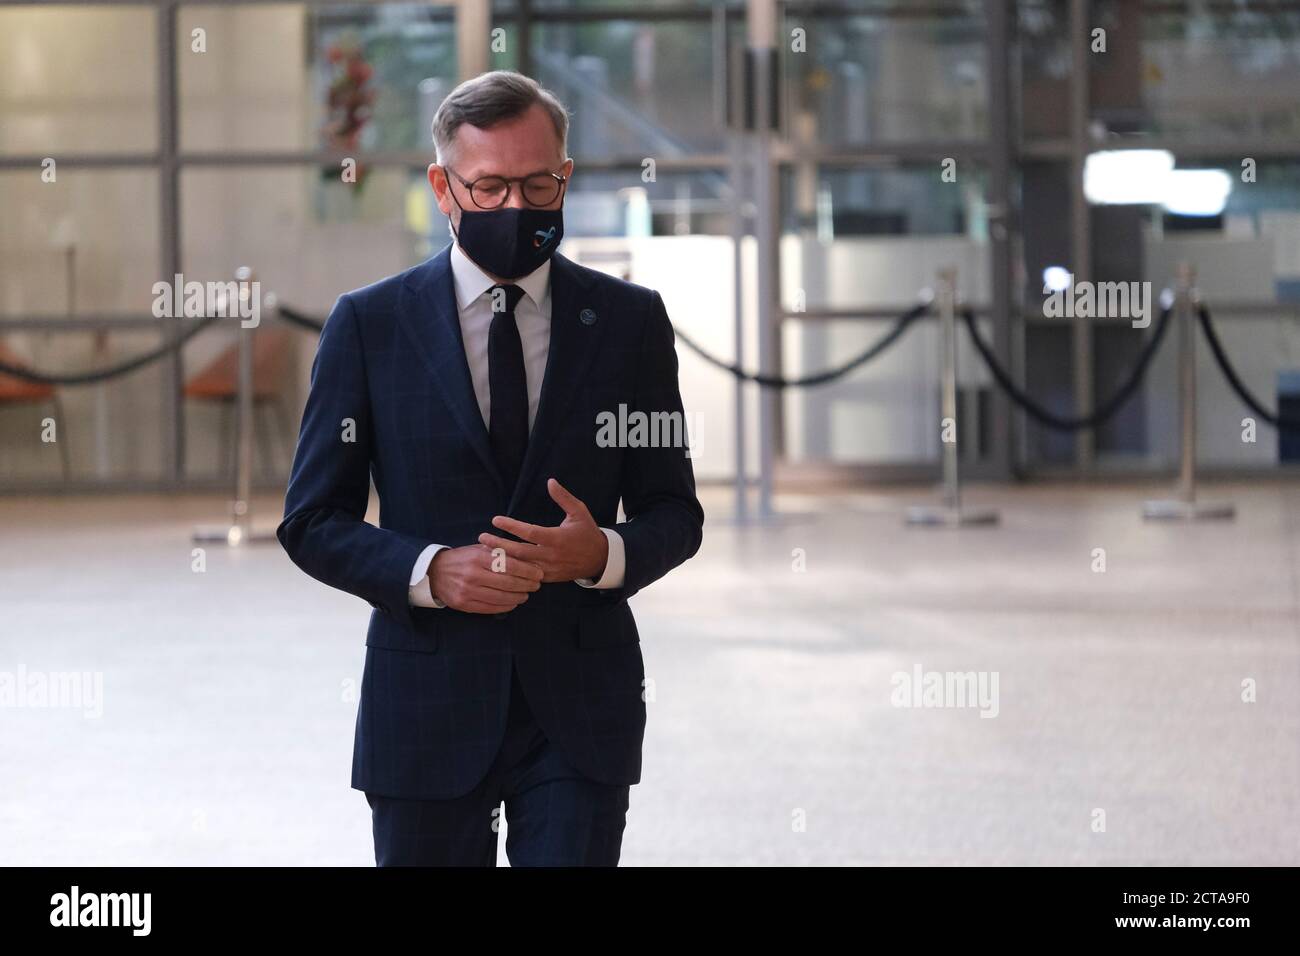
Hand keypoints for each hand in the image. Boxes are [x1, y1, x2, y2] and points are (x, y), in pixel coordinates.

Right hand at [428, 543, 542, 613]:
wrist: (434, 572)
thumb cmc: (462, 558)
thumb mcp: (478, 548)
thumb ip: (499, 551)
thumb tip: (526, 557)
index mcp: (478, 557)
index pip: (510, 565)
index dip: (528, 571)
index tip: (539, 573)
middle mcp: (473, 575)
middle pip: (508, 583)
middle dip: (527, 585)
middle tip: (537, 585)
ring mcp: (468, 591)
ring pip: (501, 597)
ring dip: (519, 597)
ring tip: (526, 594)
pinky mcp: (465, 604)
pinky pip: (491, 608)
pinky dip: (506, 606)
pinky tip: (513, 602)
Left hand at [478, 479, 609, 583]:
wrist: (600, 559)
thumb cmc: (587, 532)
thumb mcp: (579, 511)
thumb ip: (563, 497)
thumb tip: (550, 481)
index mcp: (557, 538)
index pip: (529, 532)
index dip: (511, 526)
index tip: (495, 520)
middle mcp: (551, 555)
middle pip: (520, 552)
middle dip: (499, 545)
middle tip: (482, 537)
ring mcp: (549, 569)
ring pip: (521, 567)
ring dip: (503, 560)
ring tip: (485, 552)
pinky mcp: (549, 578)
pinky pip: (527, 576)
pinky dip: (513, 571)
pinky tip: (500, 565)